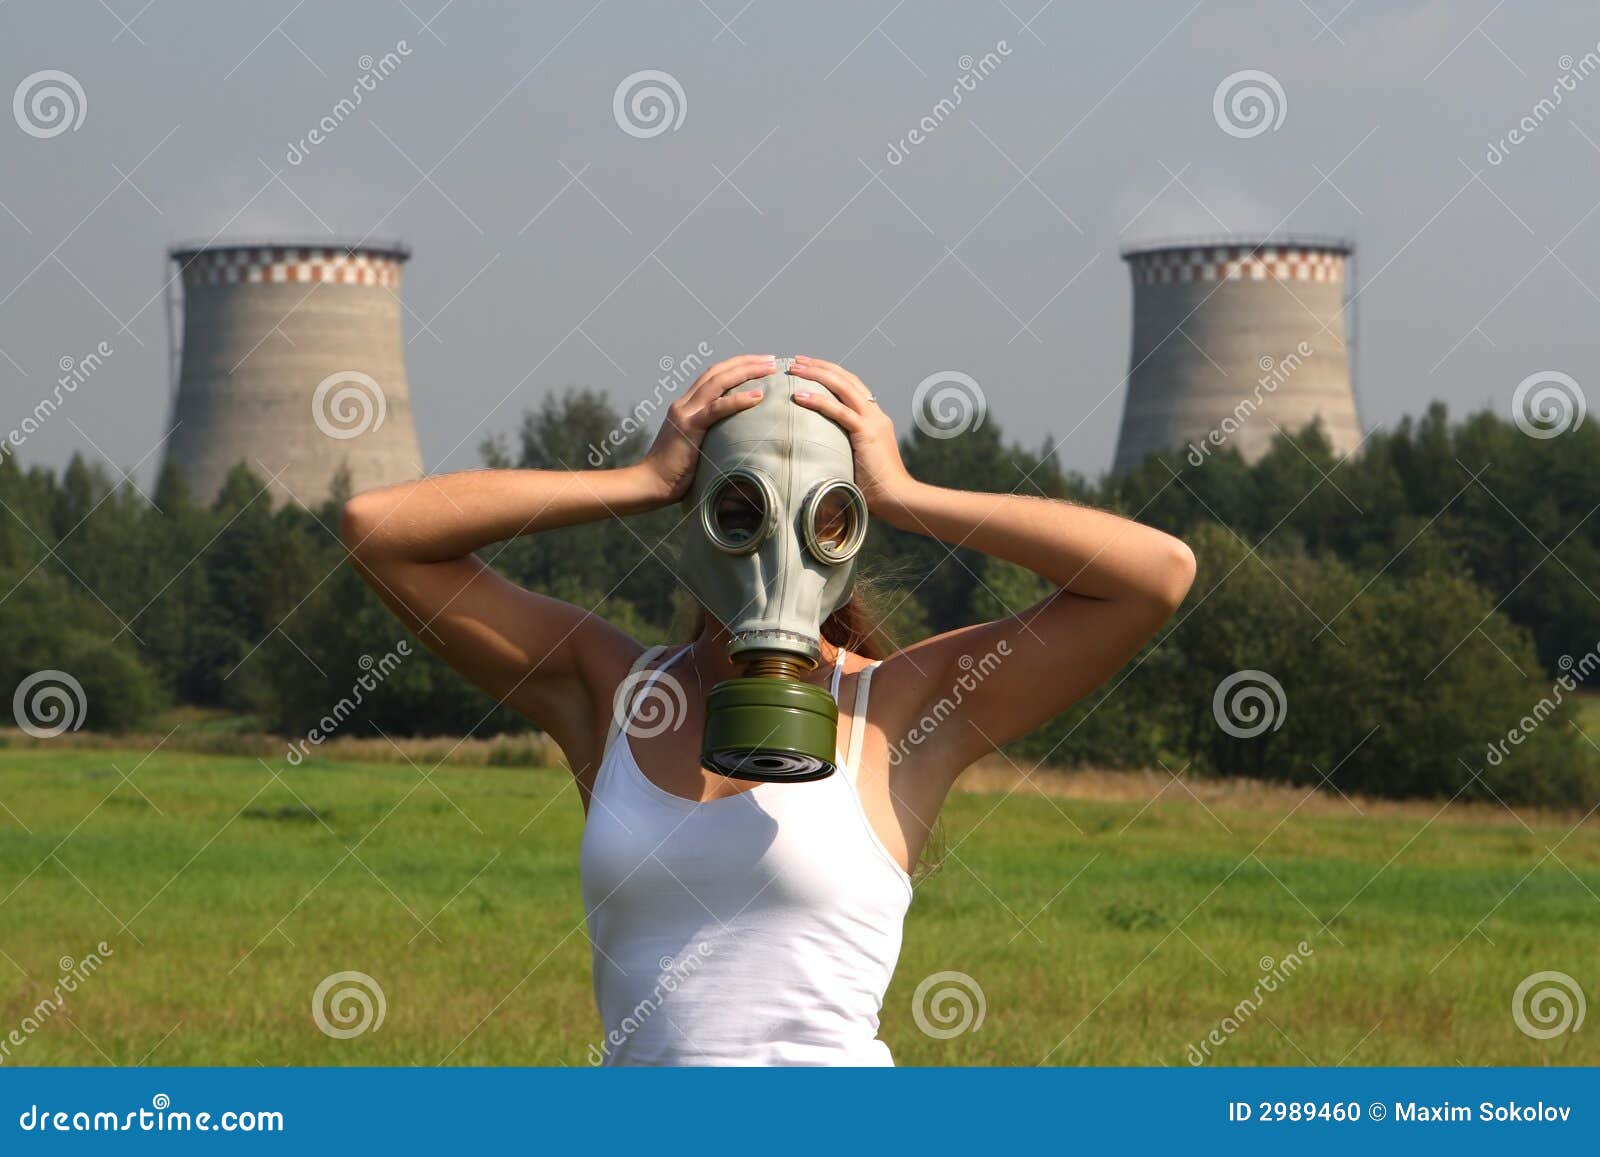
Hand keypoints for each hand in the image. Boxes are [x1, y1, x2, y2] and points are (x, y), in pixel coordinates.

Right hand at [637, 355, 773, 500]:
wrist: (651, 483)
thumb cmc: (675, 473)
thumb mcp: (696, 446)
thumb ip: (711, 435)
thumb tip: (737, 438)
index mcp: (686, 405)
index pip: (713, 376)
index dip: (736, 366)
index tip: (760, 363)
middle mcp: (684, 403)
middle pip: (717, 372)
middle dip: (746, 362)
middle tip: (771, 360)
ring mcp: (685, 413)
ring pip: (718, 382)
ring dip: (746, 372)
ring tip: (769, 368)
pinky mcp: (689, 427)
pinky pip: (717, 408)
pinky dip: (739, 400)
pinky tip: (758, 396)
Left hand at [787, 356, 914, 514]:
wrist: (897, 498)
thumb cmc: (875, 489)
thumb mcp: (856, 462)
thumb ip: (842, 450)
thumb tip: (817, 453)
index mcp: (874, 419)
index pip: (852, 387)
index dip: (831, 374)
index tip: (810, 367)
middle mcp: (875, 415)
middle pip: (847, 379)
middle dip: (821, 366)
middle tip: (798, 360)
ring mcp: (873, 421)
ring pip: (843, 387)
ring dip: (817, 374)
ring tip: (795, 368)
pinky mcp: (867, 432)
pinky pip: (839, 411)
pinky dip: (818, 401)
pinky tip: (799, 396)